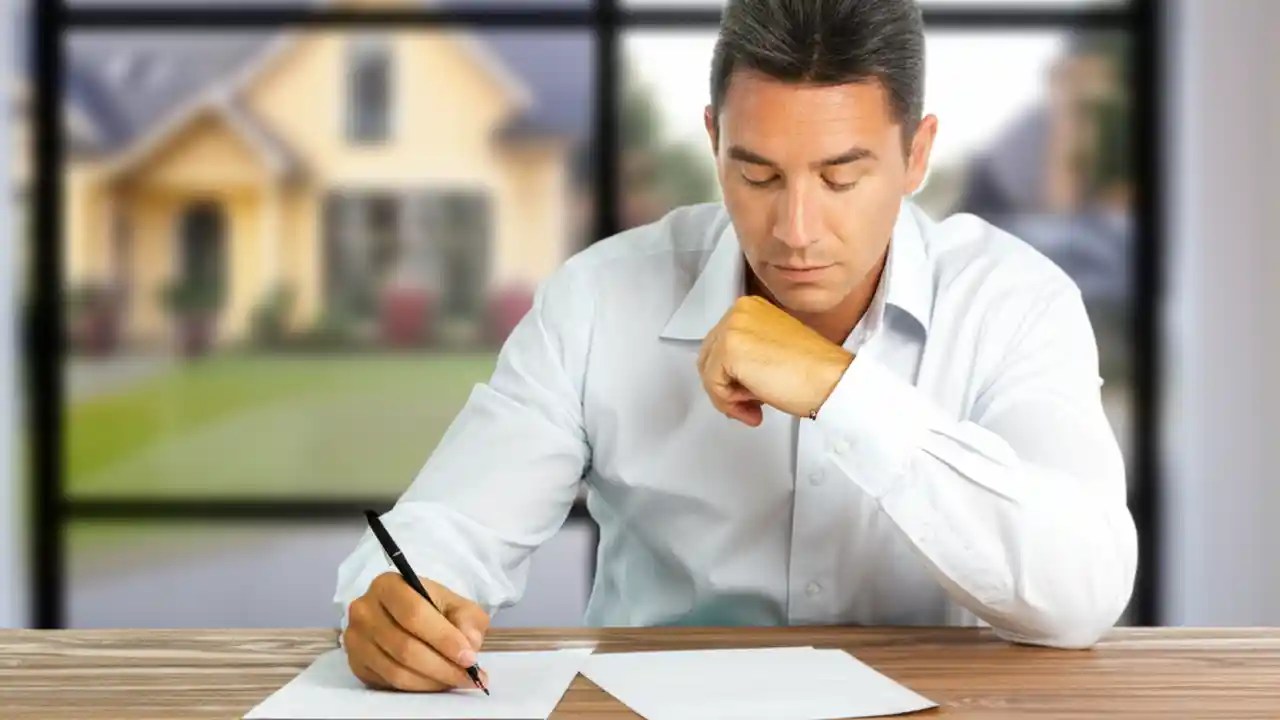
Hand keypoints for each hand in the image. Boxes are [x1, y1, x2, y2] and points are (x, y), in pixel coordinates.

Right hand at [343, 572, 490, 691]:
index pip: (414, 615)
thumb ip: (467, 618)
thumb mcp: (455, 603)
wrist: (406, 616)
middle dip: (443, 666)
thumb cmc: (432, 607)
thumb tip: (469, 643)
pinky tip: (437, 683)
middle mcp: (364, 611)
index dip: (444, 639)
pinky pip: (389, 684)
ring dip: (433, 681)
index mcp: (388, 585)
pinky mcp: (356, 664)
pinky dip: (418, 688)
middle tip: (469, 676)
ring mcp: (356, 640)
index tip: (469, 657)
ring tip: (458, 681)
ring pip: (397, 671)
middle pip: (405, 647)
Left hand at [698, 296, 852, 425]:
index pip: (719, 344)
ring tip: (754, 407)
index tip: (747, 392)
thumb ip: (746, 354)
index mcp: (750, 307)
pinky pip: (713, 385)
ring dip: (729, 398)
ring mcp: (732, 328)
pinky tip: (754, 407)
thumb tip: (724, 375)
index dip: (730, 375)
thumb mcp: (771, 351)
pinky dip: (729, 403)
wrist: (831, 380)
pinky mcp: (729, 349)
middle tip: (749, 405)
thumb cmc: (812, 371)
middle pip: (709, 357)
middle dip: (727, 387)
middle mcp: (739, 311)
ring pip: (709, 372)